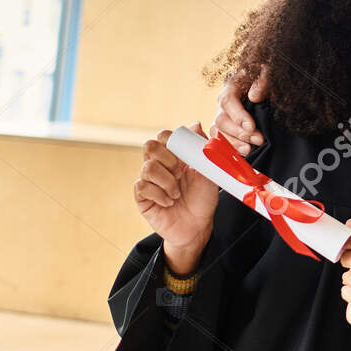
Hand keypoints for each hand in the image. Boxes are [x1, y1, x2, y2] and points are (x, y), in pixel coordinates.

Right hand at [134, 124, 218, 273]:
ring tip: (177, 193)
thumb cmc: (204, 199)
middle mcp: (160, 165)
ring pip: (147, 167)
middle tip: (180, 172)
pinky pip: (141, 186)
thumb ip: (201, 148)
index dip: (171, 140)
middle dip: (167, 158)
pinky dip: (159, 194)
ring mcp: (149, 181)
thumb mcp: (208, 171)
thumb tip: (195, 124)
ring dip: (166, 181)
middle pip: (149, 146)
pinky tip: (169, 201)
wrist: (198, 226)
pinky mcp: (142, 197)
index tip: (184, 154)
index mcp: (176, 156)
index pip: (163, 136)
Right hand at [212, 66, 266, 155]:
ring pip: (218, 133)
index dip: (238, 116)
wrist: (261, 81)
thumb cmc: (262, 76)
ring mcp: (223, 117)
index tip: (251, 126)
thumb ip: (261, 81)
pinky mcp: (226, 128)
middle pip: (221, 120)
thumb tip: (254, 97)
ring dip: (233, 143)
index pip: (227, 102)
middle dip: (239, 133)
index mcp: (230, 87)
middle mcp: (223, 104)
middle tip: (258, 140)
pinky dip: (230, 148)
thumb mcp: (265, 72)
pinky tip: (242, 154)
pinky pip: (221, 141)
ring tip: (249, 150)